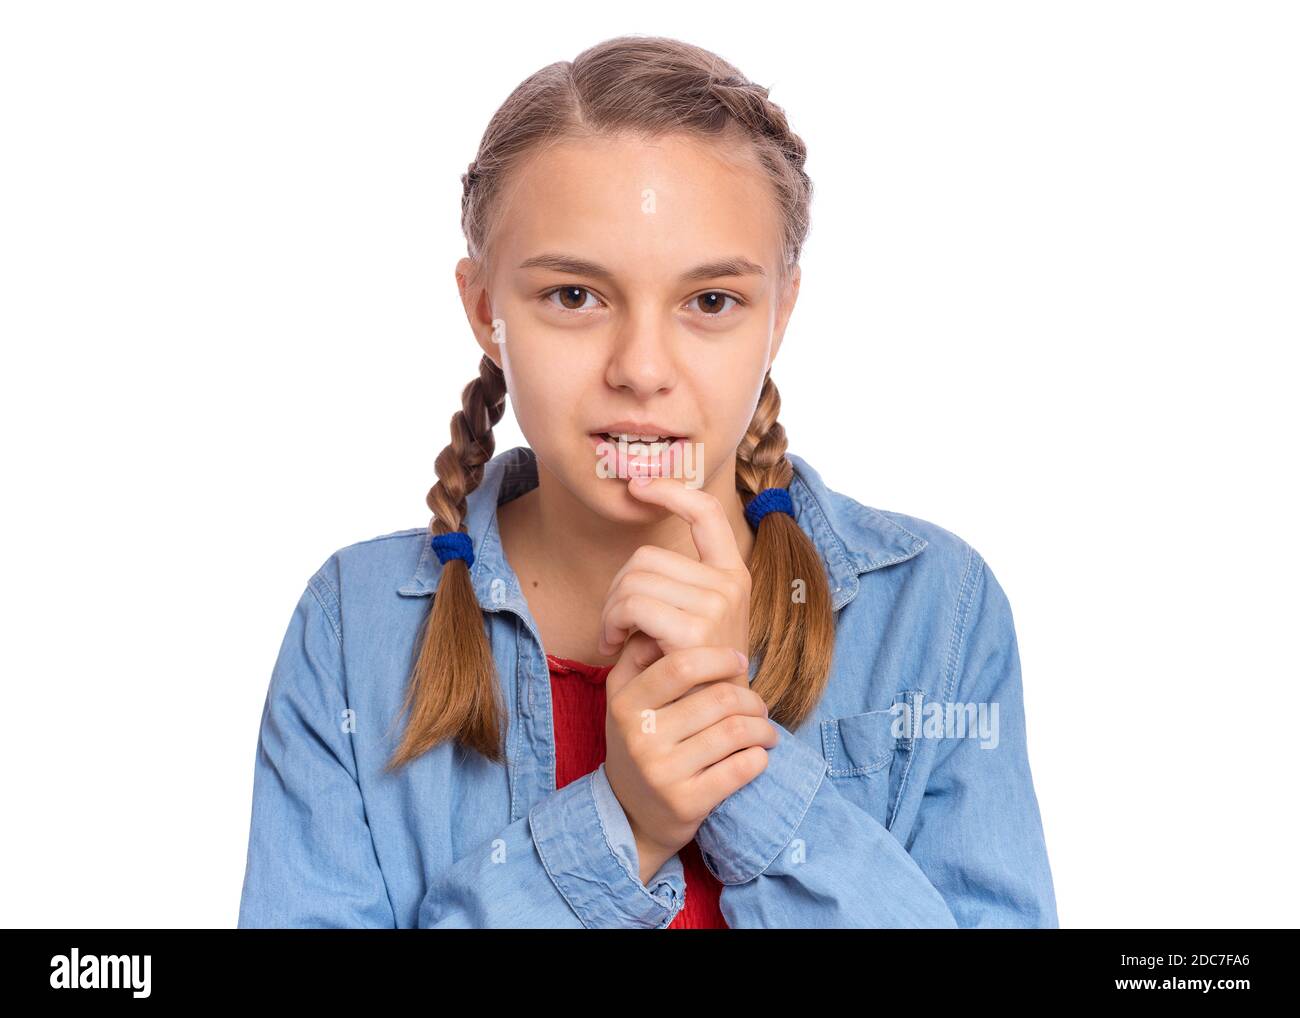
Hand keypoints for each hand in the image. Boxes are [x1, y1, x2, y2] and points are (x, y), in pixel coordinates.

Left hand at [597, 475, 752, 693]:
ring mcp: (717, 605)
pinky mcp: (696, 631)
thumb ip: (672, 583)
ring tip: (613, 638)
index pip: (706, 512)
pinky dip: (612, 624)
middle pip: (646, 556)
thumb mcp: (692, 619)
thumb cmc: (692, 672)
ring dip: (611, 611)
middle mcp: (730, 584)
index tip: (638, 485)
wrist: (711, 725)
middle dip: (618, 589)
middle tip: (613, 625)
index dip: (672, 491)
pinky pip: (632, 606)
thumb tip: (636, 528)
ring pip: (633, 581)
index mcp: (732, 574)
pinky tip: (614, 647)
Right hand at [602, 631, 777, 882]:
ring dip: (763, 728)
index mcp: (624, 702)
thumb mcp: (626, 698)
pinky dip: (759, 758)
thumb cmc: (640, 740)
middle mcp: (639, 735)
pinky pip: (740, 769)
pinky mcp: (685, 802)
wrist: (629, 813)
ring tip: (765, 730)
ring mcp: (661, 771)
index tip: (739, 659)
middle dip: (751, 697)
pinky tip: (758, 755)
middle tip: (760, 704)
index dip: (719, 657)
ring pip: (735, 732)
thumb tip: (669, 617)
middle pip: (717, 698)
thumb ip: (641, 655)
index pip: (680, 665)